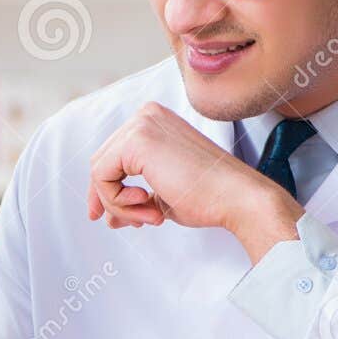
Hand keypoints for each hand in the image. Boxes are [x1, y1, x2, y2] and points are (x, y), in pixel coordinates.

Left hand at [87, 101, 302, 262]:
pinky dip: (118, 201)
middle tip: (134, 223)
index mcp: (154, 121)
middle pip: (102, 162)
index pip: (113, 156)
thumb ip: (133, 199)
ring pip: (100, 172)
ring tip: (150, 217)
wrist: (237, 198)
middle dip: (111, 200)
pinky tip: (148, 205)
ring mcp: (141, 124)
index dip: (108, 191)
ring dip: (119, 204)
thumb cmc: (209, 197)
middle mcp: (146, 115)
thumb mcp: (161, 195)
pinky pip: (102, 177)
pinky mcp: (137, 140)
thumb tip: (106, 216)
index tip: (114, 218)